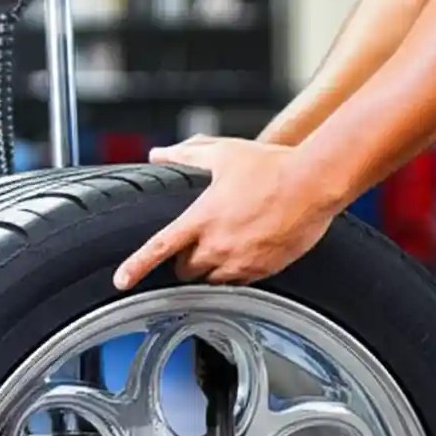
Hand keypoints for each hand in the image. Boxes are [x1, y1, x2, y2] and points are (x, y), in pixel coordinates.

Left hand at [113, 136, 341, 289]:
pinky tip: (245, 249)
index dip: (135, 266)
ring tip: (225, 242)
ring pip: (210, 280)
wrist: (314, 184)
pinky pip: (237, 282)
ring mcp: (240, 262)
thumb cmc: (271, 166)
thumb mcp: (223, 153)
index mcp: (202, 219)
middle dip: (184, 260)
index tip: (121, 280)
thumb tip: (159, 154)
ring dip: (209, 268)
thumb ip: (185, 154)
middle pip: (183, 271)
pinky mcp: (262, 271)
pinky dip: (233, 271)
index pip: (158, 249)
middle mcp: (218, 246)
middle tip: (197, 241)